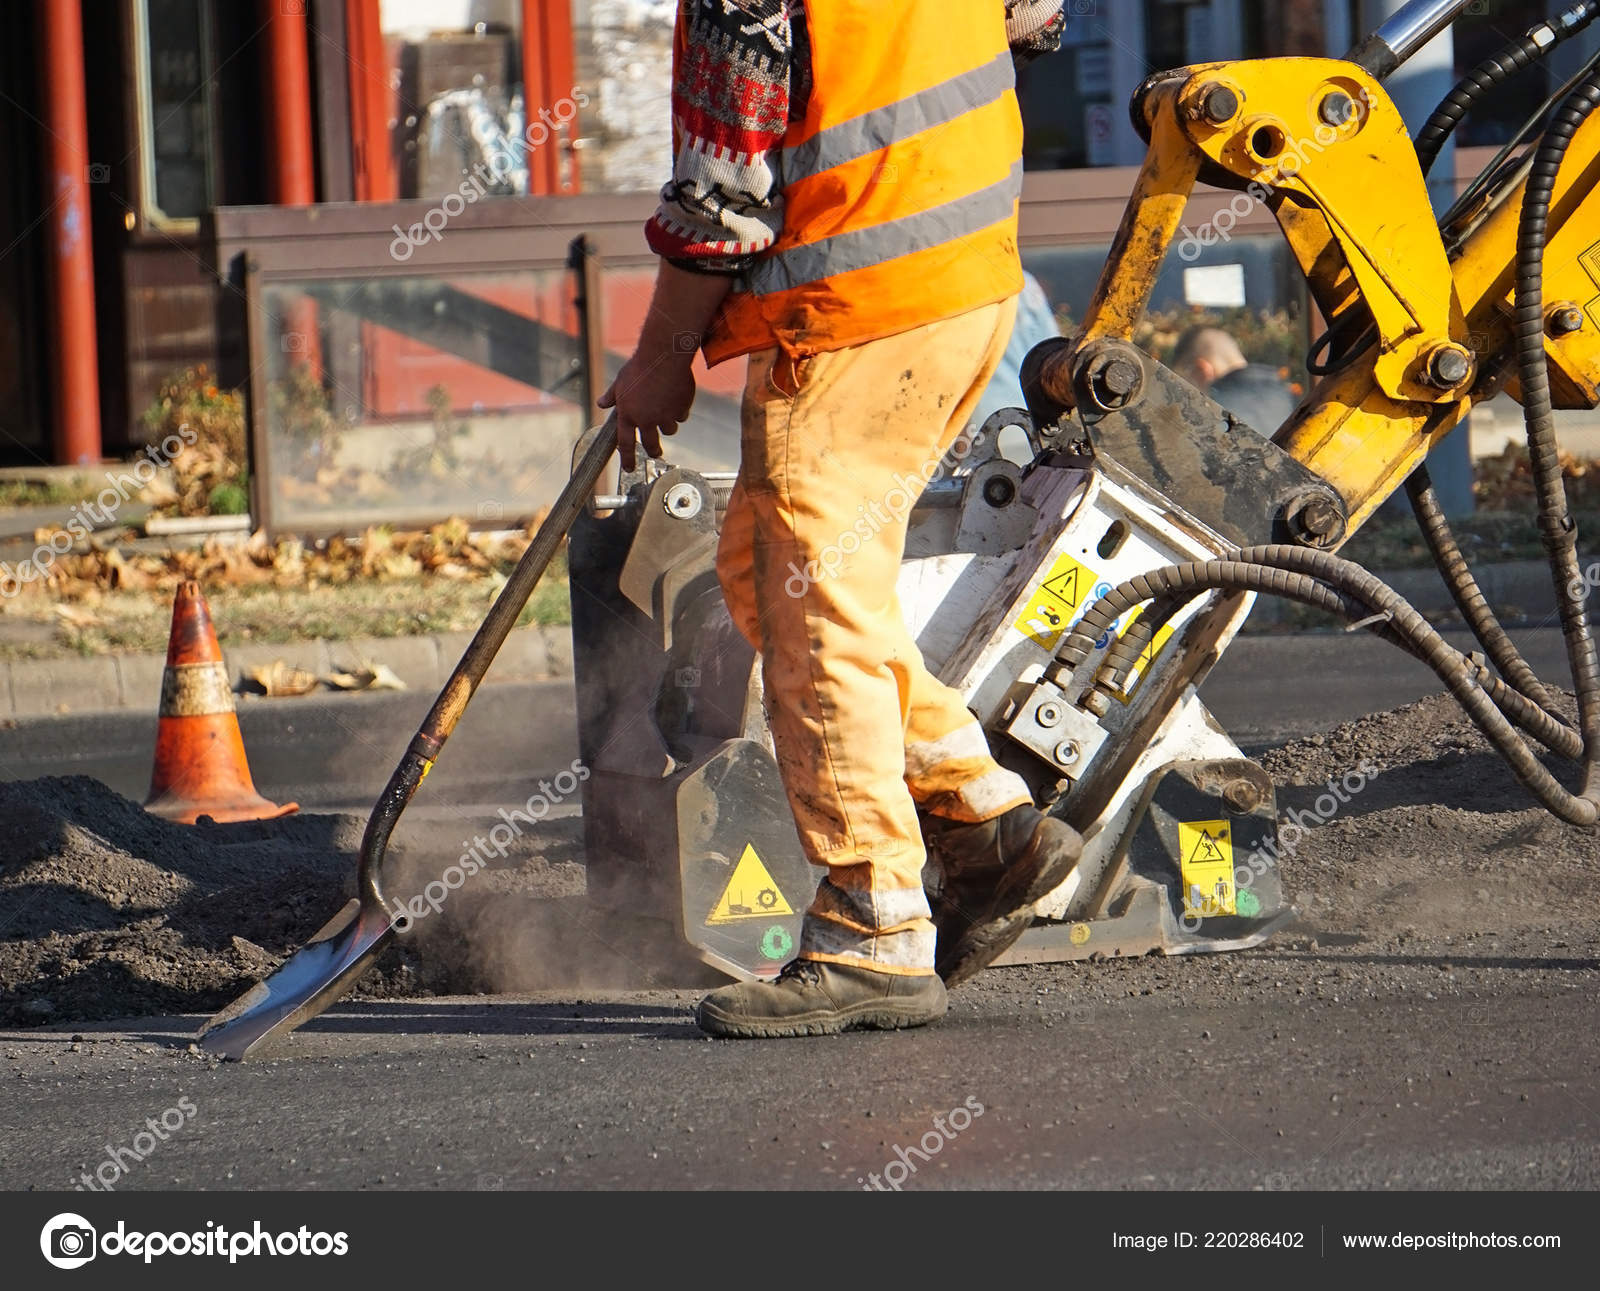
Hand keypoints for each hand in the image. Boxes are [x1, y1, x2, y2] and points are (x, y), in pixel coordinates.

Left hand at [598, 348, 697, 471]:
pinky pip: (681, 416)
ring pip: (669, 430)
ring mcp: (665, 416)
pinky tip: (676, 397)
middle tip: (656, 452)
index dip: (627, 458)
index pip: (625, 443)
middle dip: (654, 451)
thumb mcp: (621, 381)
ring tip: (665, 409)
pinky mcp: (681, 409)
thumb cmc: (640, 366)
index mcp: (628, 413)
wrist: (664, 356)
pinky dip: (679, 410)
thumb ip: (612, 395)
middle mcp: (646, 419)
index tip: (629, 468)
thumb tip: (602, 403)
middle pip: (651, 444)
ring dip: (667, 424)